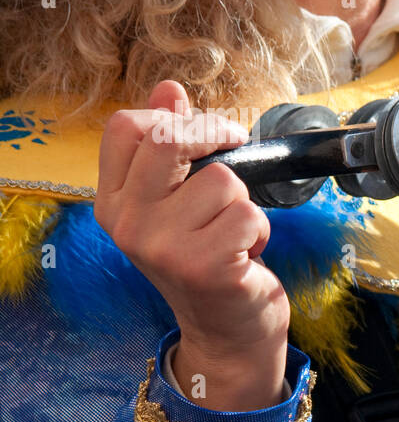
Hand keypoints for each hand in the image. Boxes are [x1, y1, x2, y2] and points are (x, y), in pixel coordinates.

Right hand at [94, 81, 289, 410]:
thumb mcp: (178, 203)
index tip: (211, 132)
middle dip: (217, 138)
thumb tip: (169, 90)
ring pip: (223, 180)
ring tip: (234, 232)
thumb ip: (171, 147)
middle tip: (237, 153)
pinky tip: (246, 253)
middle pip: (167, 140)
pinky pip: (249, 214)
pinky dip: (261, 230)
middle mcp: (129, 224)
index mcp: (114, 202)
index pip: (126, 128)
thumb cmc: (208, 258)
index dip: (177, 118)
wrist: (227, 331)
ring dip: (245, 202)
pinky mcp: (204, 267)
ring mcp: (162, 247)